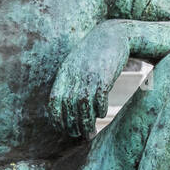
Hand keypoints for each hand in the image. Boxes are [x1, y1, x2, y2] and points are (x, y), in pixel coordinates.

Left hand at [48, 23, 131, 138]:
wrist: (114, 35)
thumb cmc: (95, 52)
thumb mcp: (76, 63)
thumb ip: (69, 80)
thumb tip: (66, 104)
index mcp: (64, 72)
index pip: (54, 101)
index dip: (57, 118)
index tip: (63, 129)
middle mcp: (74, 74)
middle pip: (68, 106)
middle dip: (72, 124)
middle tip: (77, 135)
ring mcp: (89, 74)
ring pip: (83, 105)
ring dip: (86, 122)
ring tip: (89, 133)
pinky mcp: (104, 75)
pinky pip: (99, 97)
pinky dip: (100, 109)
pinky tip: (101, 114)